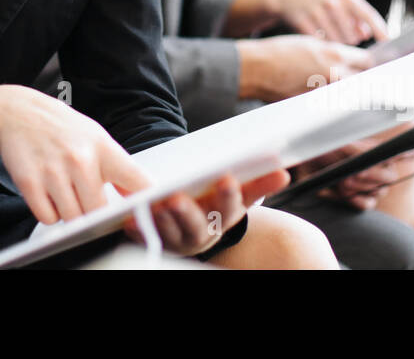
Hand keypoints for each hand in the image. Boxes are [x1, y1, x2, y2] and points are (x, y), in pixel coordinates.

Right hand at [0, 85, 151, 223]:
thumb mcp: (95, 137)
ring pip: (72, 218)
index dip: (147, 202)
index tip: (150, 213)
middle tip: (82, 193)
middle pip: (98, 211)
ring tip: (63, 189)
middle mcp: (81, 159)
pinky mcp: (29, 182)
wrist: (18, 112)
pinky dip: (48, 212)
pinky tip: (47, 192)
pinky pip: (48, 217)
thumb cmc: (61, 128)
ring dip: (69, 212)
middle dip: (91, 210)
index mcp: (103, 147)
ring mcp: (54, 171)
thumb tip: (142, 196)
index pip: (137, 181)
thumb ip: (117, 168)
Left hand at [123, 169, 290, 256]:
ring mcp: (178, 240)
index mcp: (223, 219)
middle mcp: (202, 234)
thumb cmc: (216, 203)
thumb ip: (259, 183)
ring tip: (153, 205)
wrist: (195, 227)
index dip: (228, 195)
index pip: (230, 209)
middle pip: (196, 225)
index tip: (226, 178)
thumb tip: (284, 172)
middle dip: (187, 212)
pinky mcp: (155, 241)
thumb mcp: (237, 195)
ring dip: (161, 220)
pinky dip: (137, 230)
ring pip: (169, 232)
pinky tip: (130, 219)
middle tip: (177, 198)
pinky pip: (145, 238)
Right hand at [235, 0, 388, 44]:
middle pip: (352, 36)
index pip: (369, 15)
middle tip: (339, 35)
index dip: (380, 30)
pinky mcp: (303, 21)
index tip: (389, 43)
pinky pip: (319, 43)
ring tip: (326, 34)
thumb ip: (356, 18)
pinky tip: (315, 36)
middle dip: (349, 41)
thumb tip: (366, 34)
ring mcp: (317, 11)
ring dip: (334, 45)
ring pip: (336, 42)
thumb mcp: (339, 4)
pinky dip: (320, 44)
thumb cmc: (320, 3)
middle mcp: (333, 2)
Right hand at [236, 34, 372, 101]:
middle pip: (363, 80)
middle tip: (371, 83)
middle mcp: (333, 73)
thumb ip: (331, 51)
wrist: (255, 68)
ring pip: (349, 94)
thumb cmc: (278, 52)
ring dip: (352, 93)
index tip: (374, 67)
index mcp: (333, 54)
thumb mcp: (310, 43)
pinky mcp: (314, 105)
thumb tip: (347, 58)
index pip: (366, 61)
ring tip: (352, 94)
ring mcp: (325, 91)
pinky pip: (332, 103)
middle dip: (367, 80)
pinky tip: (332, 101)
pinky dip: (335, 102)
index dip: (372, 64)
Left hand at [326, 147, 413, 210]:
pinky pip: (367, 203)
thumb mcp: (340, 147)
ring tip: (342, 180)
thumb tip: (378, 156)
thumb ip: (362, 150)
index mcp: (372, 152)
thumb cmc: (320, 150)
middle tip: (354, 173)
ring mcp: (366, 185)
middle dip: (372, 175)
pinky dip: (356, 199)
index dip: (409, 153)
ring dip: (360, 186)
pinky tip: (344, 192)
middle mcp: (372, 169)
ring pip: (378, 190)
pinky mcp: (356, 199)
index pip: (397, 152)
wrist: (301, 163)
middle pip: (389, 176)